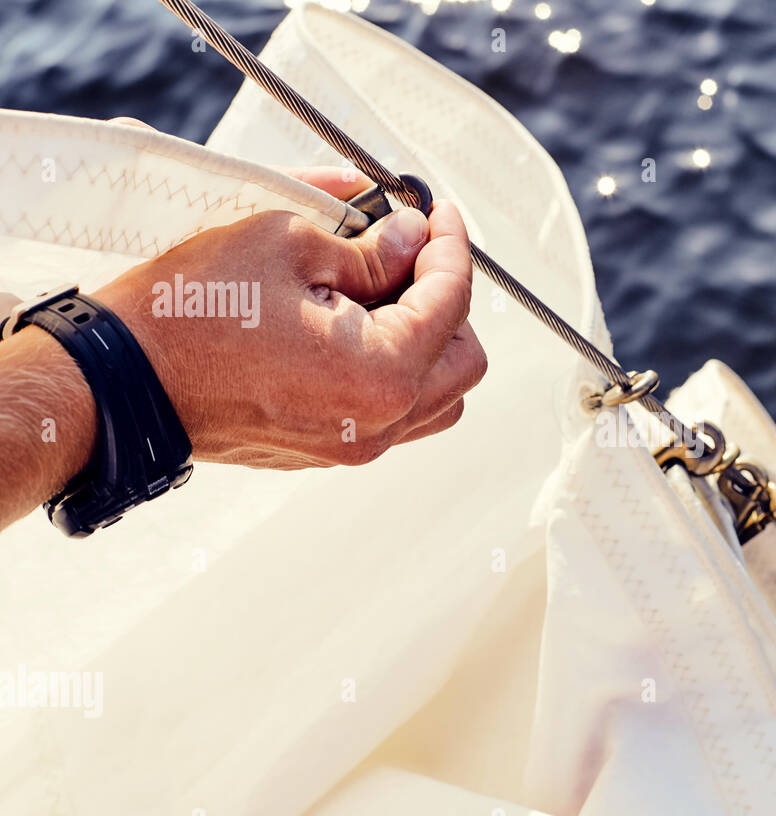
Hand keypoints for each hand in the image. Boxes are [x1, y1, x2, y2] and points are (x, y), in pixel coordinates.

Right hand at [91, 198, 484, 468]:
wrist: (121, 381)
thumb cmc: (192, 311)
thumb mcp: (286, 242)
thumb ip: (370, 247)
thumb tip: (410, 238)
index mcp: (383, 373)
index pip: (452, 300)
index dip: (451, 244)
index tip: (438, 213)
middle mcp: (380, 423)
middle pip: (463, 360)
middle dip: (448, 300)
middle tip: (411, 254)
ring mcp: (354, 447)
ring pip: (436, 397)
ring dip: (427, 342)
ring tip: (383, 292)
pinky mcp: (326, 452)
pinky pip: (392, 414)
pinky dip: (393, 370)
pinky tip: (352, 326)